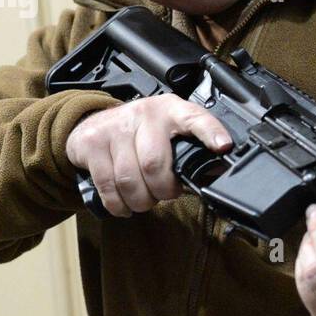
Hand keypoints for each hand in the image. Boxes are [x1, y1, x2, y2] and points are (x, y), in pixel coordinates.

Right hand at [65, 94, 232, 215]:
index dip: (210, 132)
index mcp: (171, 111)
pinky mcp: (91, 143)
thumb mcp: (168, 131)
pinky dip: (118, 204)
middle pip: (154, 164)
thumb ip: (189, 148)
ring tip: (144, 199)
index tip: (223, 146)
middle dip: (162, 190)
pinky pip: (107, 186)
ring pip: (129, 179)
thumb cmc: (141, 133)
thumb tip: (212, 175)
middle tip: (164, 193)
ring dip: (140, 200)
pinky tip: (124, 203)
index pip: (194, 118)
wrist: (93, 122)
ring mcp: (115, 127)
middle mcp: (144, 114)